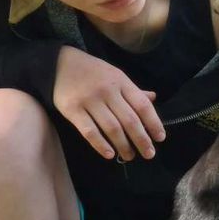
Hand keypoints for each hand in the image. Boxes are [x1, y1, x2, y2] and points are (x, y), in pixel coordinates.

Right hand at [53, 46, 165, 161]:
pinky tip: (109, 155)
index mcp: (121, 81)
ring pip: (112, 128)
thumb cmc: (92, 72)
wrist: (58, 63)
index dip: (153, 123)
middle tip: (149, 154)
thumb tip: (153, 98)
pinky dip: (100, 144)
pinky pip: (89, 131)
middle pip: (130, 120)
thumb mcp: (115, 75)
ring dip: (123, 146)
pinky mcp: (72, 110)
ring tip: (129, 157)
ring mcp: (89, 100)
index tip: (160, 138)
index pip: (142, 105)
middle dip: (142, 140)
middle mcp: (107, 91)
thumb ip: (132, 90)